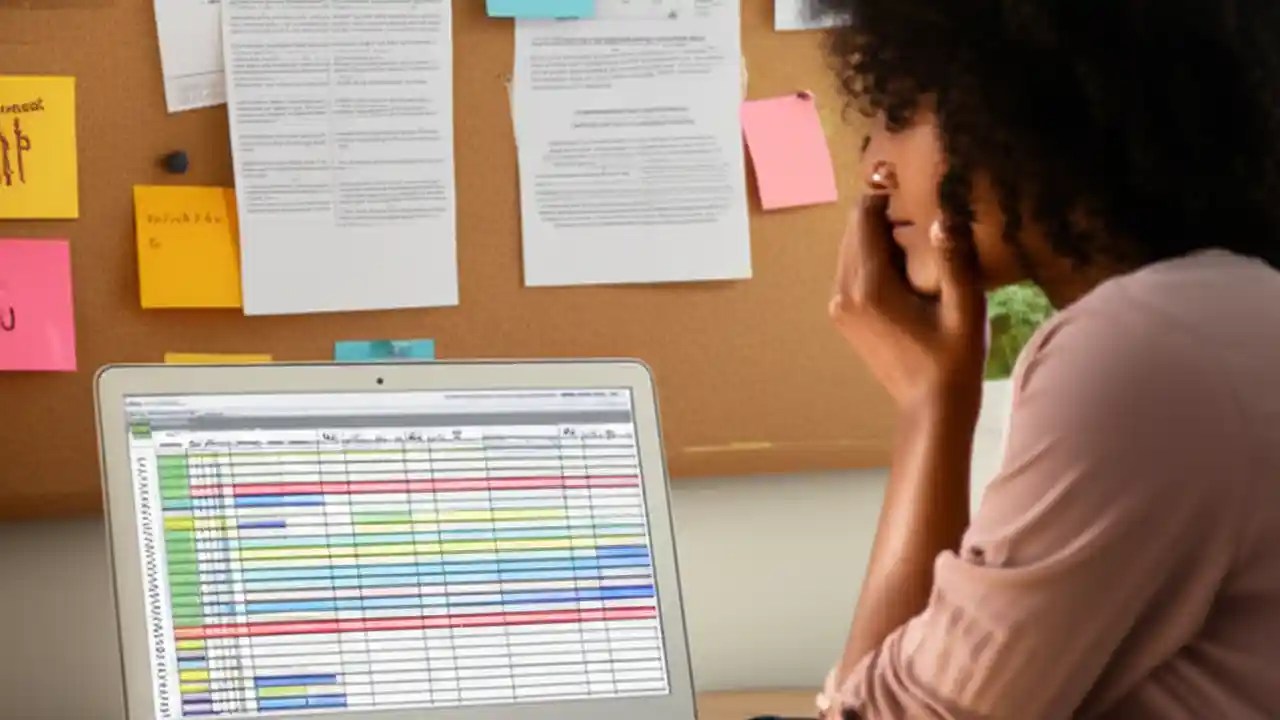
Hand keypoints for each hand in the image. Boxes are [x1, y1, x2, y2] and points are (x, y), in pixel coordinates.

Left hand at [829, 192, 986, 415]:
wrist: (931, 407)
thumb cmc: (954, 359)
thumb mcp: (965, 308)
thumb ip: (955, 260)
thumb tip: (945, 216)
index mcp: (869, 286)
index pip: (863, 218)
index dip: (887, 197)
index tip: (917, 191)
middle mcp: (843, 292)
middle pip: (852, 231)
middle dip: (882, 216)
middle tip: (922, 214)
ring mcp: (838, 306)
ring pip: (849, 249)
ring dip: (877, 238)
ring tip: (918, 242)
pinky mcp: (842, 316)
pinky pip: (850, 270)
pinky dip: (872, 259)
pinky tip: (904, 269)